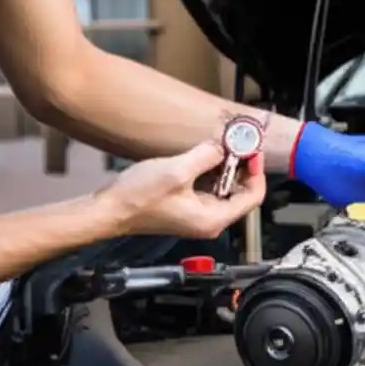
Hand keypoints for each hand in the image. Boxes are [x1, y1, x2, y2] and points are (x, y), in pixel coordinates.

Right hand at [99, 140, 265, 238]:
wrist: (108, 211)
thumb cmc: (139, 196)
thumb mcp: (177, 171)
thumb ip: (206, 157)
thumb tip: (224, 146)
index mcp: (214, 219)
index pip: (253, 197)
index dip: (256, 172)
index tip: (252, 150)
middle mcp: (210, 221)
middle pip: (241, 193)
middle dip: (242, 167)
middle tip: (239, 143)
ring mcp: (198, 216)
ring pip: (225, 189)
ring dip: (226, 168)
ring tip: (224, 145)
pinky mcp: (186, 208)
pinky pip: (209, 189)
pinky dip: (211, 172)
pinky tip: (206, 155)